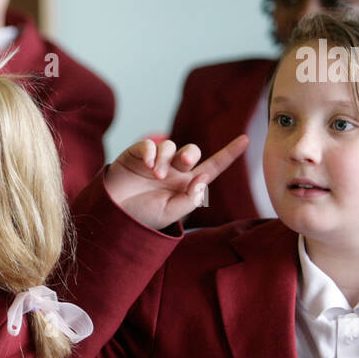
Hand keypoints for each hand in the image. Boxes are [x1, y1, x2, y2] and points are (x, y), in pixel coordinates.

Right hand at [103, 135, 249, 229]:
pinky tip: (147, 166)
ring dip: (166, 159)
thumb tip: (204, 178)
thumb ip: (189, 199)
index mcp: (186, 185)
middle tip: (184, 163)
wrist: (112, 217)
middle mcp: (174, 171)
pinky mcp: (137, 156)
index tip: (246, 139)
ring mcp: (155, 162)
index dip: (229, 153)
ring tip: (156, 176)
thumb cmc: (142, 218)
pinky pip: (149, 145)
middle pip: (191, 151)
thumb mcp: (170, 214)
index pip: (212, 167)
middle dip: (190, 153)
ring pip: (170, 146)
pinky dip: (150, 152)